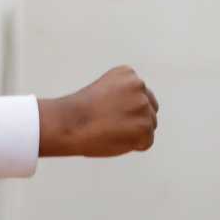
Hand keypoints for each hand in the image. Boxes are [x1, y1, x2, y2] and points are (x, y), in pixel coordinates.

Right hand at [38, 66, 158, 157]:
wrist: (69, 122)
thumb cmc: (79, 113)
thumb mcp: (104, 91)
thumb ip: (123, 96)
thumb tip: (137, 115)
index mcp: (128, 74)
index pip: (140, 97)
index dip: (123, 110)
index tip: (106, 111)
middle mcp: (139, 85)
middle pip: (149, 111)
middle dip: (134, 121)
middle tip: (110, 125)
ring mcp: (143, 105)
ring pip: (149, 127)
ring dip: (133, 134)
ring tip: (110, 130)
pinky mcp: (144, 125)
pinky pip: (146, 142)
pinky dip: (133, 146)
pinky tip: (114, 138)